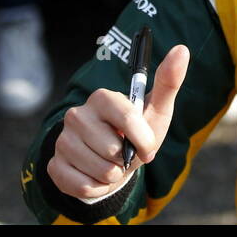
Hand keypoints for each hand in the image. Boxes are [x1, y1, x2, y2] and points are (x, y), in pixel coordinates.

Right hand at [46, 45, 189, 200]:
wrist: (114, 162)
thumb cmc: (138, 132)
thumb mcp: (157, 108)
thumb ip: (169, 80)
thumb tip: (182, 49)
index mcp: (102, 98)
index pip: (127, 118)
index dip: (143, 139)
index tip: (148, 147)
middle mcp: (77, 115)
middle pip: (113, 149)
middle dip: (127, 159)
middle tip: (124, 153)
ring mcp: (63, 140)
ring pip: (100, 170)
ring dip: (114, 175)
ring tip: (112, 164)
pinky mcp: (55, 165)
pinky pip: (84, 186)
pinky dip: (98, 187)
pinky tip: (97, 175)